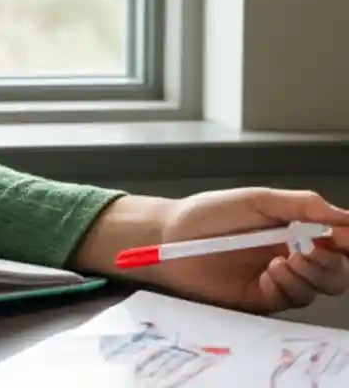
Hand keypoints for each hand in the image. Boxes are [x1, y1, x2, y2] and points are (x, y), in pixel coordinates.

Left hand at [148, 188, 348, 312]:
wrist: (169, 236)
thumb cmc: (209, 214)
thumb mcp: (257, 200)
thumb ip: (301, 206)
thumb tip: (344, 216)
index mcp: (296, 229)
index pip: (339, 240)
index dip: (348, 241)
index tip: (344, 238)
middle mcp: (293, 255)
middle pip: (337, 271)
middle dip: (333, 264)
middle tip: (312, 252)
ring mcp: (278, 279)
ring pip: (318, 288)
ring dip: (311, 275)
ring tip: (284, 259)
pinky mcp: (261, 299)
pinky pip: (290, 301)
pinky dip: (289, 287)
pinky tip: (271, 271)